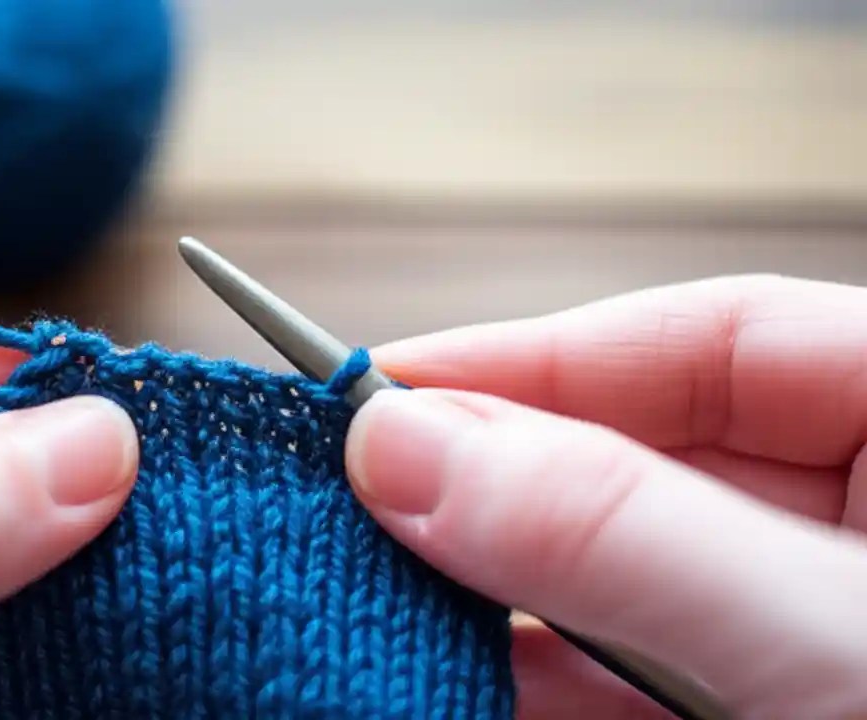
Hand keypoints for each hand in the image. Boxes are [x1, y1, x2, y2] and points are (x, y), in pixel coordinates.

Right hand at [344, 275, 866, 719]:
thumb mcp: (820, 640)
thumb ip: (618, 531)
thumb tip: (407, 445)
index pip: (717, 339)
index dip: (540, 354)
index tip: (387, 387)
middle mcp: (863, 520)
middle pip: (650, 456)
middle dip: (502, 479)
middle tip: (364, 489)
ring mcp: (816, 625)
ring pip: (628, 571)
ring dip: (501, 585)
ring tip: (383, 582)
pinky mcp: (769, 711)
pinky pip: (636, 673)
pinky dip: (543, 676)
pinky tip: (460, 670)